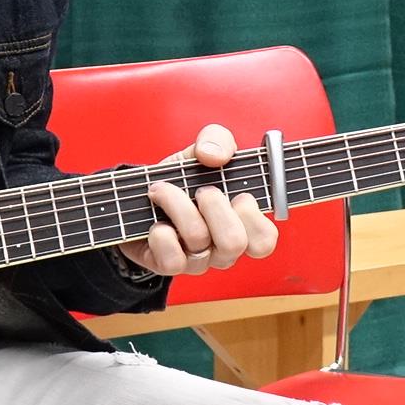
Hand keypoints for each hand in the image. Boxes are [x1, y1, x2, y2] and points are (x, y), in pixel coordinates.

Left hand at [118, 123, 280, 276]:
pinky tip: (156, 222)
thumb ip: (218, 140)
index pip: (264, 241)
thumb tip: (214, 155)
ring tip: (161, 189)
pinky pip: (172, 260)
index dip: (254, 219)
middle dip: (215, 207)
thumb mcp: (202, 150)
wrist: (139, 196)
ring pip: (198, 240)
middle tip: (201, 190)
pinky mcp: (168, 265)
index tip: (240, 195)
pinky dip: (161, 235)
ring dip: (177, 205)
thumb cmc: (181, 178)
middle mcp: (222, 248)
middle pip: (234, 243)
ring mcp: (197, 260)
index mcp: (241, 224)